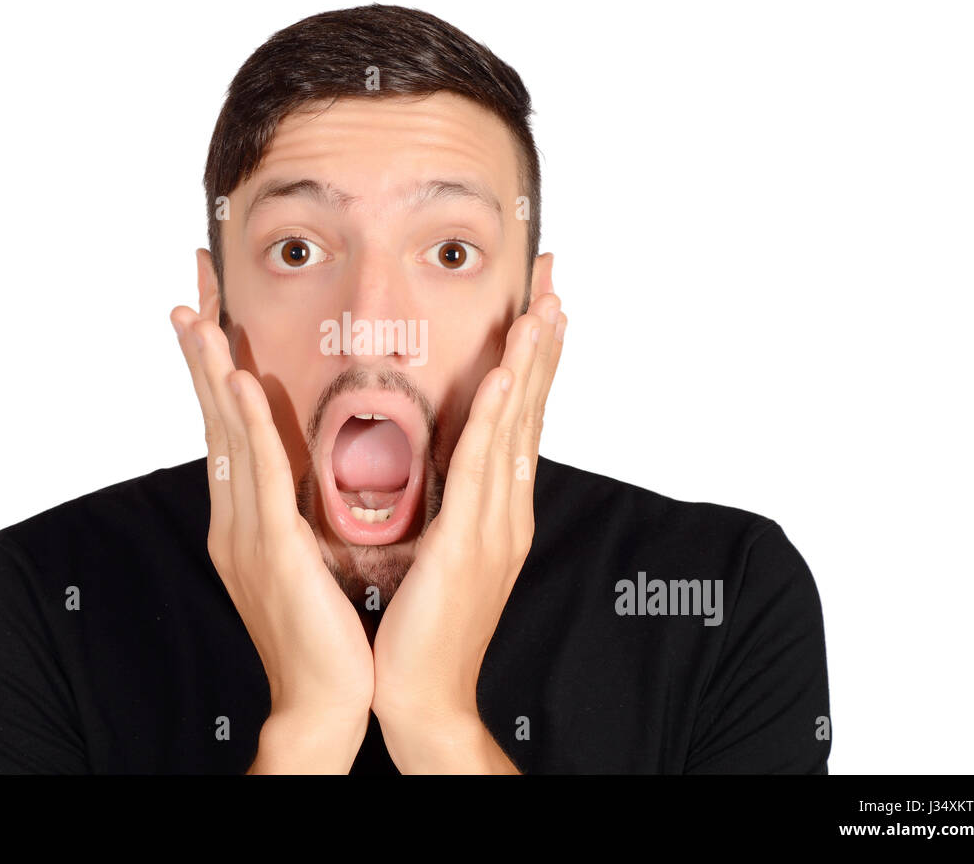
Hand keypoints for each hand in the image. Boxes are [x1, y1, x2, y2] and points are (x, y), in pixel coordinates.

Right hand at [170, 304, 373, 772]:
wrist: (325, 700)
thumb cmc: (324, 630)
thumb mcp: (306, 555)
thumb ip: (295, 507)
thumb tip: (304, 466)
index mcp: (244, 518)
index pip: (226, 429)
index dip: (214, 370)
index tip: (209, 315)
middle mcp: (234, 519)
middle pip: (213, 421)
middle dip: (199, 355)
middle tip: (188, 293)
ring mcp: (246, 534)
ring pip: (227, 438)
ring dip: (210, 373)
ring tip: (198, 318)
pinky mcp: (274, 552)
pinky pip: (260, 479)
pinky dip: (246, 428)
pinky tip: (237, 384)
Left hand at [371, 291, 565, 772]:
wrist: (421, 693)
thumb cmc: (422, 623)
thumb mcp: (439, 546)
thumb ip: (449, 500)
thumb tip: (442, 457)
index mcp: (499, 508)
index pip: (521, 418)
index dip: (533, 360)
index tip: (540, 306)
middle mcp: (508, 509)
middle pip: (532, 410)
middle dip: (544, 342)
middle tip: (553, 280)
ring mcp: (497, 525)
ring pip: (517, 429)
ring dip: (531, 363)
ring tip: (543, 308)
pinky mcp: (470, 544)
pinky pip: (484, 469)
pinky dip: (499, 419)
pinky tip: (507, 378)